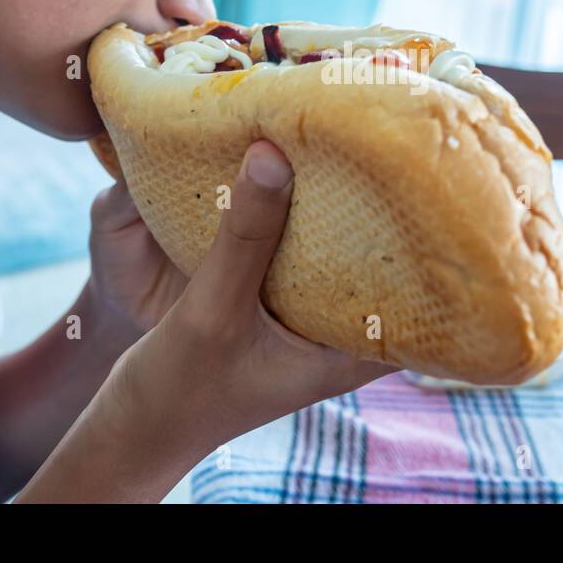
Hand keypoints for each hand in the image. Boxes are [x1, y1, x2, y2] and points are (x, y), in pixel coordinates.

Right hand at [18, 141, 393, 501]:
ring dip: (335, 203)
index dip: (427, 237)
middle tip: (384, 137)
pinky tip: (293, 167)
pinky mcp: (283, 301)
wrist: (134, 425)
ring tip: (345, 138)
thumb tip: (273, 153)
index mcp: (352, 355)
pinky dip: (297, 214)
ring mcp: (314, 317)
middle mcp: (345, 335)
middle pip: (383, 259)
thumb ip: (245, 236)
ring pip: (341, 248)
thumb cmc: (178, 388)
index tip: (423, 173)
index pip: (420, 292)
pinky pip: (303, 248)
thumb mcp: (212, 310)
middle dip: (382, 205)